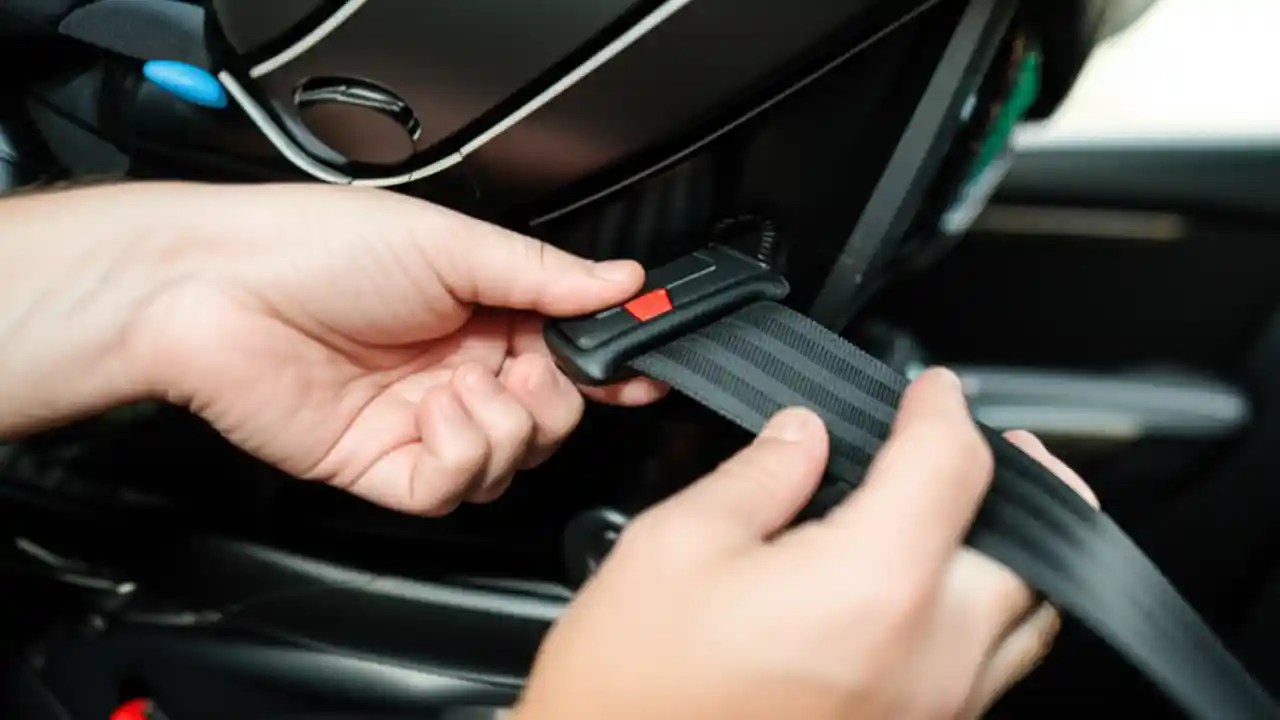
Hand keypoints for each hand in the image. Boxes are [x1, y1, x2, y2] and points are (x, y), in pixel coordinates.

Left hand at [0, 182, 663, 512]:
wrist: (216, 290)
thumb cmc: (318, 246)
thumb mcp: (451, 243)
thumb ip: (545, 274)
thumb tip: (623, 280)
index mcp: (481, 312)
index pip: (568, 352)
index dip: (608, 367)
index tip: (639, 372)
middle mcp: (459, 369)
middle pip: (551, 419)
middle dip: (555, 401)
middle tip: (528, 369)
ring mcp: (423, 422)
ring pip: (510, 463)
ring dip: (505, 428)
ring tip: (465, 387)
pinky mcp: (385, 465)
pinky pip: (454, 490)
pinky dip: (460, 458)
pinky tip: (434, 414)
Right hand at [515, 369, 1096, 719]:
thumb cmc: (630, 690)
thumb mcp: (675, 547)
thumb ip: (758, 477)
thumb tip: (803, 435)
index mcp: (869, 588)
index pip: (950, 466)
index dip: (943, 409)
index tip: (930, 391)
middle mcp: (925, 658)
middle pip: (1031, 550)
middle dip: (1018, 479)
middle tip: (981, 440)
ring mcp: (932, 713)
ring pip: (1028, 622)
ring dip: (1016, 553)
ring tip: (979, 512)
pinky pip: (991, 672)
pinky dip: (989, 616)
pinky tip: (943, 591)